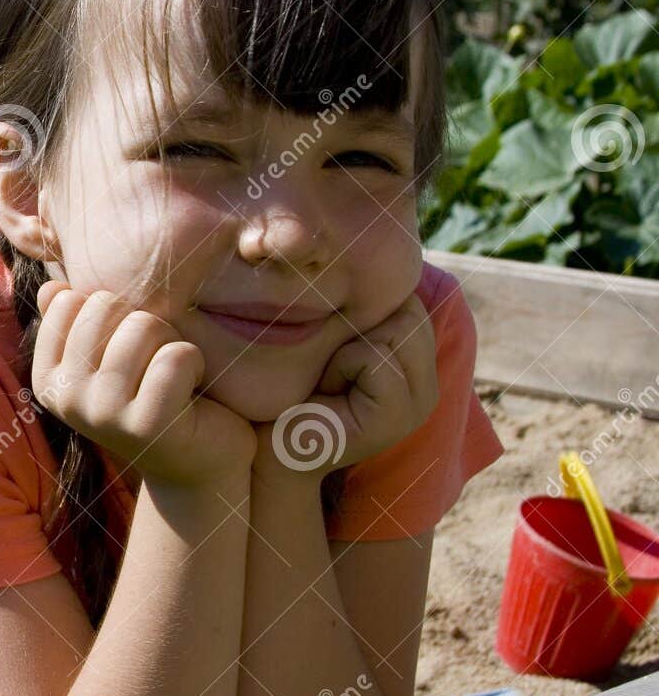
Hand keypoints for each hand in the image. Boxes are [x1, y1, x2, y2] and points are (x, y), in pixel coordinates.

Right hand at [31, 281, 256, 490]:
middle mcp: (67, 399)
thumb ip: (75, 322)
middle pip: (106, 307)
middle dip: (145, 322)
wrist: (195, 463)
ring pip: (142, 326)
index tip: (127, 347)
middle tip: (157, 361)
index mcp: (48, 380)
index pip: (70, 301)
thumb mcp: (108, 358)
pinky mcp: (148, 426)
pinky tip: (194, 388)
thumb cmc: (152, 397)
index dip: (112, 312)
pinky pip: (175, 357)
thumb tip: (51, 287)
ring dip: (172, 341)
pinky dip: (195, 362)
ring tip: (175, 375)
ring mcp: (103, 415)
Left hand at [258, 291, 437, 483]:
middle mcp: (428, 386)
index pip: (409, 299)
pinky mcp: (399, 418)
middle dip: (356, 328)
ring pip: (395, 330)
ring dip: (346, 348)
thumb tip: (368, 249)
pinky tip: (327, 394)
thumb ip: (362, 308)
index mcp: (418, 364)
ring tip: (327, 379)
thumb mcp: (331, 338)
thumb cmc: (291, 387)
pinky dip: (342, 367)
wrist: (268, 446)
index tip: (332, 348)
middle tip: (327, 367)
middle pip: (407, 311)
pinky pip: (376, 358)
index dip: (361, 310)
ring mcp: (420, 405)